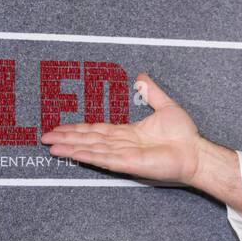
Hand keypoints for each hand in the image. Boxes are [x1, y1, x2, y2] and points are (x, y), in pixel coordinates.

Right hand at [41, 72, 201, 185]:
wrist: (196, 152)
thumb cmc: (184, 135)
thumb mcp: (165, 106)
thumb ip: (151, 92)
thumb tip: (142, 77)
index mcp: (127, 133)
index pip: (96, 130)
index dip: (77, 128)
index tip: (60, 127)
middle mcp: (122, 145)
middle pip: (88, 139)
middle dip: (67, 138)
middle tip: (46, 137)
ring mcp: (124, 155)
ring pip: (91, 149)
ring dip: (71, 147)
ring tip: (51, 146)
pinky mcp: (130, 164)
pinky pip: (105, 158)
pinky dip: (88, 156)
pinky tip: (74, 153)